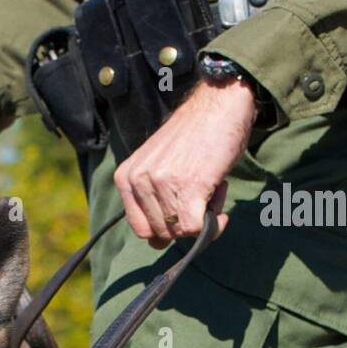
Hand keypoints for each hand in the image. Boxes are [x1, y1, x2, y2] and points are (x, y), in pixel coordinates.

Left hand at [113, 79, 255, 248]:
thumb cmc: (194, 136)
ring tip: (210, 191)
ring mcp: (161, 184)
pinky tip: (220, 213)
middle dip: (184, 223)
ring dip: (202, 219)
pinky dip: (213, 228)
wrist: (218, 104)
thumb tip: (157, 243)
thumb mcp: (159, 165)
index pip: (141, 228)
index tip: (183, 213)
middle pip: (160, 234)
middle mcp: (138, 180)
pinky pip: (195, 229)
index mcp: (126, 177)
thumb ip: (153, 200)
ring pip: (180, 231)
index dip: (165, 228)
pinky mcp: (188, 188)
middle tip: (201, 197)